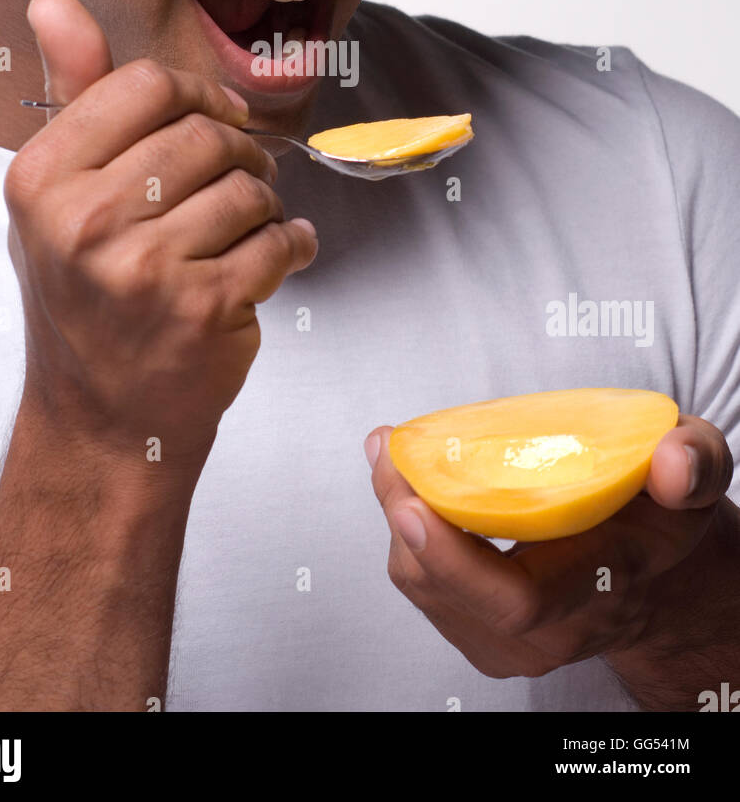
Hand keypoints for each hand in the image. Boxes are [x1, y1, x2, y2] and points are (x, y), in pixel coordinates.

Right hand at [5, 0, 317, 468]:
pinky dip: (292, 247)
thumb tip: (54, 1)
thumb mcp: (59, 195)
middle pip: (205, 133)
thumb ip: (72, 96)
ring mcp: (141, 269)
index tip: (218, 118)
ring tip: (249, 228)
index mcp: (41, 179)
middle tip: (241, 179)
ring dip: (265, 204)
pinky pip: (278, 243)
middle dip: (240, 152)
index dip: (199, 94)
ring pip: (249, 187)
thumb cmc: (87, 293)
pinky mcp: (201, 309)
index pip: (145, 84)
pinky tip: (278, 257)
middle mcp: (81, 221)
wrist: (102, 418)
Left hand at [365, 414, 733, 677]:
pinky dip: (405, 535)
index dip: (450, 556)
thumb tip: (672, 465)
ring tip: (392, 454)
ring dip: (397, 518)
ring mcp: (514, 642)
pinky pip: (425, 589)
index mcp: (599, 585)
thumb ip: (696, 462)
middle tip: (388, 447)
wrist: (663, 579)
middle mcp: (552, 630)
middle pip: (448, 591)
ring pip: (425, 589)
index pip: (515, 601)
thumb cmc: (668, 514)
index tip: (408, 498)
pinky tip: (408, 485)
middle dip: (402, 515)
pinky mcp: (486, 634)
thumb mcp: (702, 473)